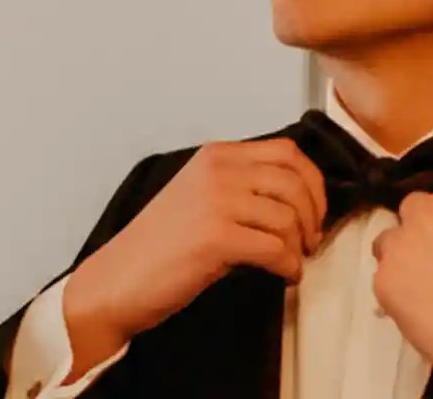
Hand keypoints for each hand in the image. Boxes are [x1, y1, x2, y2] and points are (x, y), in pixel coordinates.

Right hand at [61, 138, 326, 378]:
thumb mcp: (201, 197)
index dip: (313, 182)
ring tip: (294, 261)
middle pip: (295, 180)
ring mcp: (216, 201)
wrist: (116, 280)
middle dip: (314, 214)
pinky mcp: (216, 237)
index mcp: (217, 156)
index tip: (315, 209)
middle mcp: (218, 170)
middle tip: (311, 240)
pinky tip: (284, 276)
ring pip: (288, 216)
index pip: (287, 152)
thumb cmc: (158, 246)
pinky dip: (289, 266)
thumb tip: (295, 199)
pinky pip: (276, 249)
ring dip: (300, 245)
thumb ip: (241, 186)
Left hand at [372, 171, 432, 395]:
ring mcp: (398, 246)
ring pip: (388, 241)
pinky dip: (396, 289)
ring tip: (423, 284)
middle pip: (413, 206)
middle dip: (423, 225)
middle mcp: (423, 212)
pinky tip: (418, 308)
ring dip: (402, 255)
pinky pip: (383, 277)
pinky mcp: (383, 281)